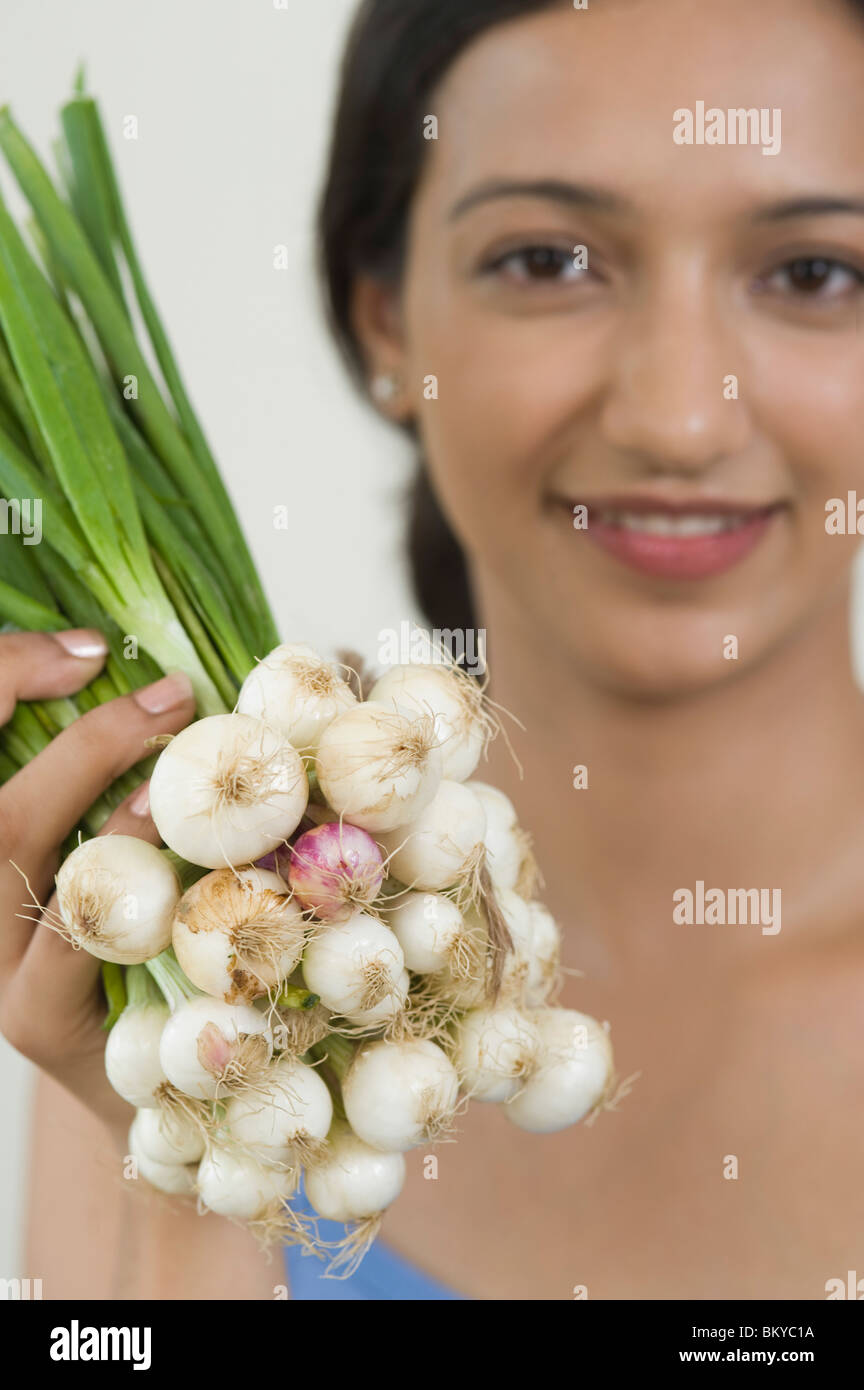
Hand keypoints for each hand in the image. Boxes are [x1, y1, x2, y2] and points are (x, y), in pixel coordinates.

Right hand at [0, 631, 195, 1139]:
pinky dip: (117, 867)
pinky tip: (165, 825)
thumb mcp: (124, 854)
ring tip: (170, 732)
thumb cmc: (140, 947)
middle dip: (63, 721)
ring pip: (7, 841)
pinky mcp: (31, 1013)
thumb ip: (125, 780)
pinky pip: (69, 932)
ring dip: (88, 773)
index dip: (7, 673)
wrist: (144, 1081)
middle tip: (164, 689)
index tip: (88, 647)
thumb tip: (187, 681)